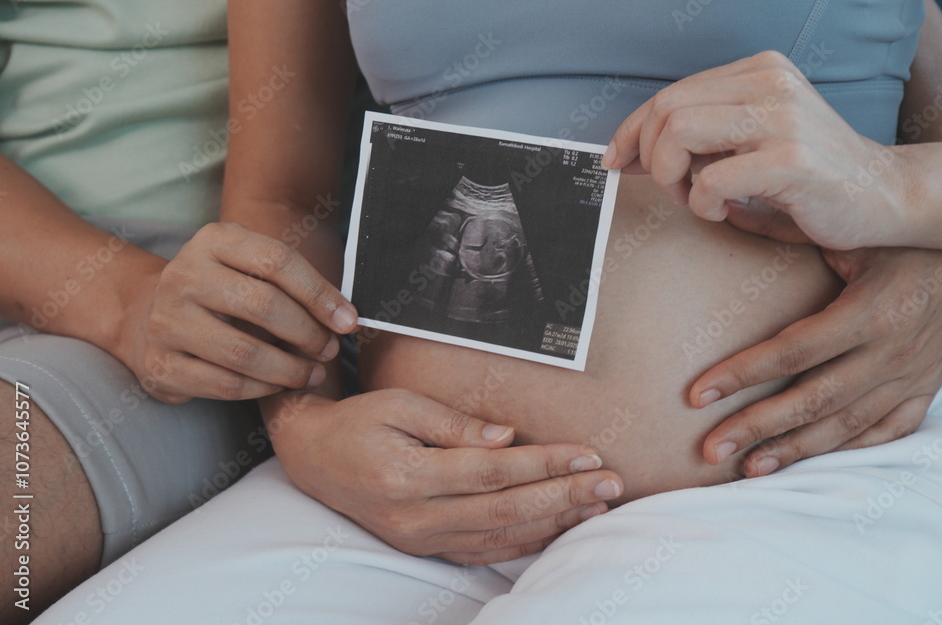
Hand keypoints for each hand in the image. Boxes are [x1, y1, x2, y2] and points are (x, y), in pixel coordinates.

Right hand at [115, 222, 357, 402]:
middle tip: (330, 350)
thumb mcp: (251, 269)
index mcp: (213, 240)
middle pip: (263, 305)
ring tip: (312, 373)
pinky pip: (225, 384)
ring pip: (244, 353)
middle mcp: (183, 275)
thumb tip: (346, 318)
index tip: (348, 320)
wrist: (149, 317)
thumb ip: (294, 283)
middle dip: (308, 333)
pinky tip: (280, 385)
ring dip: (290, 369)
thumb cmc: (223, 293)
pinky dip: (262, 389)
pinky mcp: (161, 363)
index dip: (320, 294)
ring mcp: (166, 320)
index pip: (277, 261)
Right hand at [267, 388, 623, 564]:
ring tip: (596, 505)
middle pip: (504, 509)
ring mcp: (420, 538)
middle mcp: (415, 516)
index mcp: (407, 475)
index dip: (542, 464)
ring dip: (553, 522)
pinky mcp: (424, 547)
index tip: (586, 453)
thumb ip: (453, 422)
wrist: (315, 459)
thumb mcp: (399, 404)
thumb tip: (507, 436)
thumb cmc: (360, 421)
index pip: (490, 472)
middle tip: (611, 483)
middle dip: (563, 495)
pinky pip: (483, 551)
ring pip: (499, 536)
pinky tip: (556, 529)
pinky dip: (524, 543)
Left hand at [603, 51, 911, 250]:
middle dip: (649, 157)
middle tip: (671, 189)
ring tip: (694, 198)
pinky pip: (711, 180)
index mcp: (759, 72)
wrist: (886, 197)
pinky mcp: (792, 160)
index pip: (671, 94)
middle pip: (667, 110)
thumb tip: (630, 151)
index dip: (633, 129)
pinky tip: (723, 212)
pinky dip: (702, 204)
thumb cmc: (811, 178)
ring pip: (679, 135)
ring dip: (671, 177)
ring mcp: (782, 118)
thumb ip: (703, 138)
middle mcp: (770, 83)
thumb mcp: (752, 143)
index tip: (616, 160)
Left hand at [691, 246, 941, 476]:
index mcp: (868, 313)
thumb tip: (725, 214)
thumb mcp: (853, 234)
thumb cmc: (908, 237)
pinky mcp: (927, 388)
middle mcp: (890, 354)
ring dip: (794, 450)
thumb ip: (788, 232)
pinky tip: (811, 459)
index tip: (697, 395)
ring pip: (846, 425)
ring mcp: (912, 377)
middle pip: (812, 400)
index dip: (741, 375)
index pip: (792, 353)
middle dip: (757, 428)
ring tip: (748, 468)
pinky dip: (847, 448)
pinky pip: (886, 430)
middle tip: (710, 449)